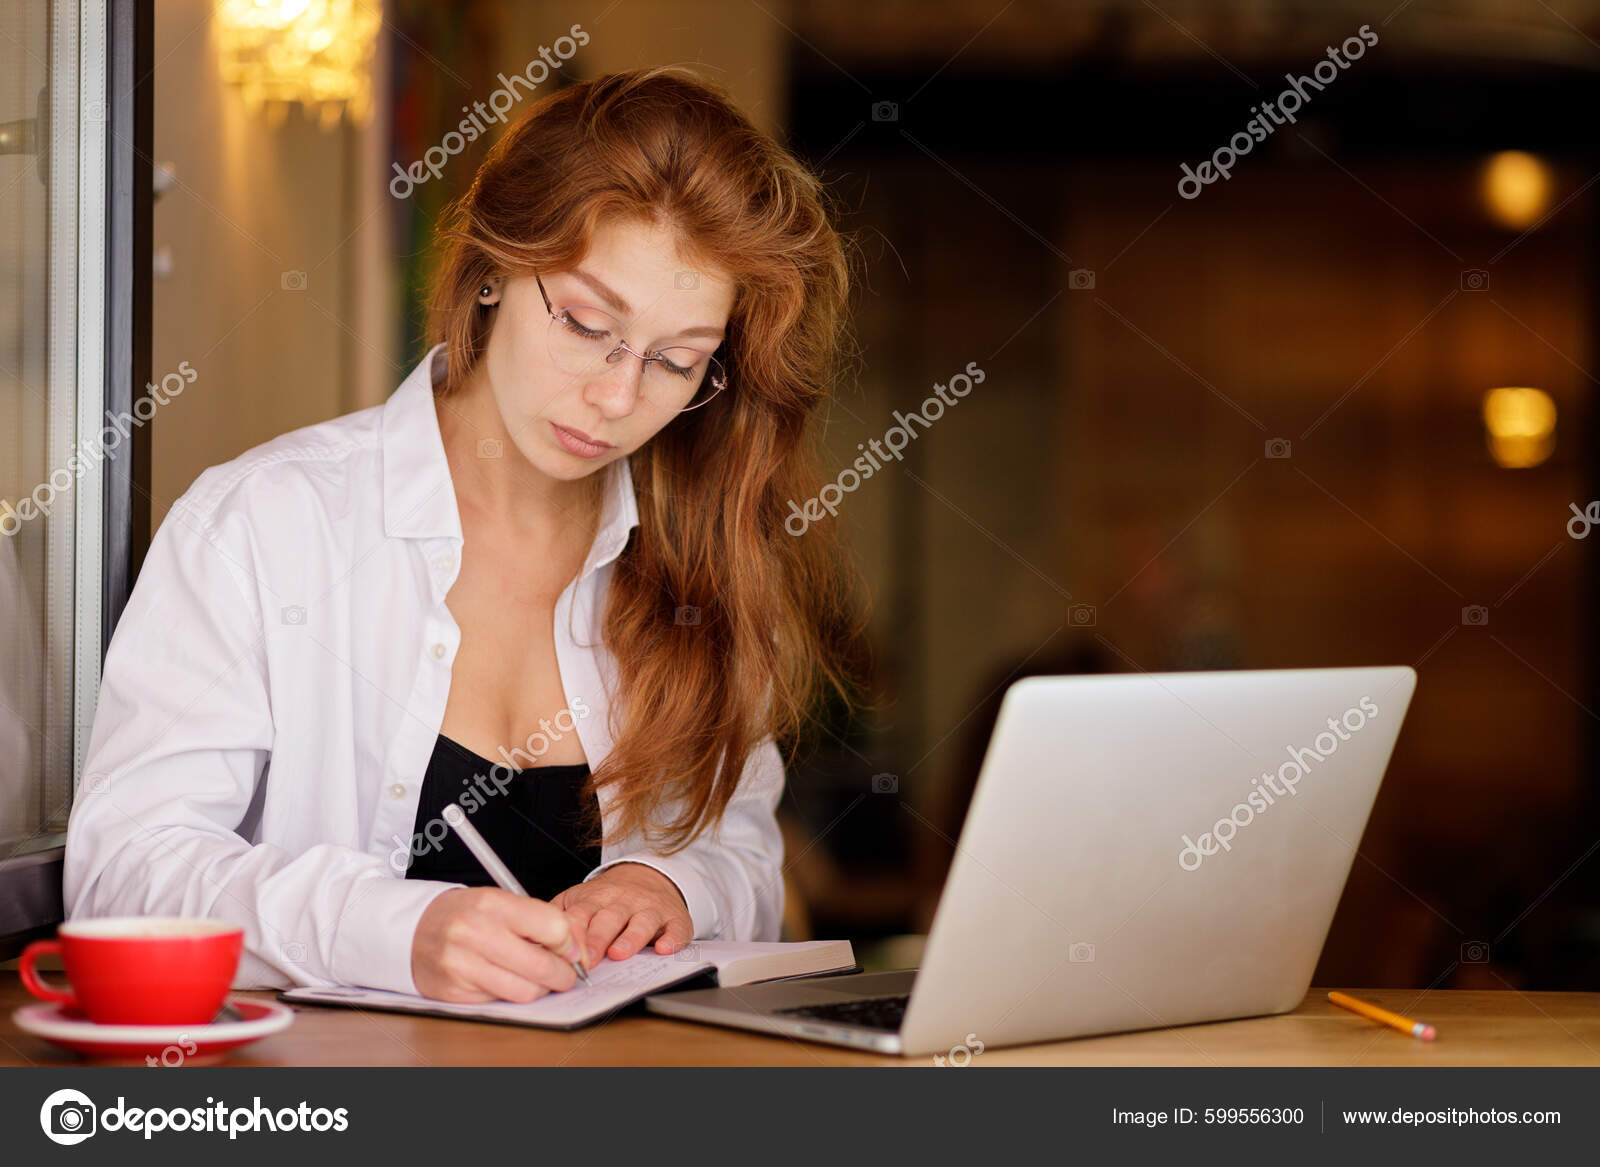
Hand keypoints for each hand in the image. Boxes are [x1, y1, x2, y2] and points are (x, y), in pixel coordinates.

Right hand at [411, 886, 587, 1002]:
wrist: (413, 930)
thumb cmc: (464, 915)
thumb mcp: (498, 902)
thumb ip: (535, 920)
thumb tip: (573, 948)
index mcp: (491, 903)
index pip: (551, 926)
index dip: (569, 943)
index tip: (571, 949)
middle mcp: (474, 933)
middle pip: (542, 965)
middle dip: (563, 974)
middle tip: (566, 974)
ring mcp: (461, 965)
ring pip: (524, 991)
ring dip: (540, 989)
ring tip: (539, 979)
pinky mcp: (454, 992)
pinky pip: (500, 1002)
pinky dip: (511, 995)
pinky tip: (509, 982)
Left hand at [551, 862, 692, 966]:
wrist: (649, 877)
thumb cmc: (608, 898)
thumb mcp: (578, 899)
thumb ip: (558, 915)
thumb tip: (531, 938)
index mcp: (594, 899)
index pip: (579, 916)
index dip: (572, 935)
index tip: (563, 954)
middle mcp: (622, 902)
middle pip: (608, 919)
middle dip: (597, 939)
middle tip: (589, 961)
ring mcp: (649, 909)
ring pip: (640, 922)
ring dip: (630, 938)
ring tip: (620, 953)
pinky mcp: (674, 918)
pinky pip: (675, 928)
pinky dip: (672, 939)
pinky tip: (664, 948)